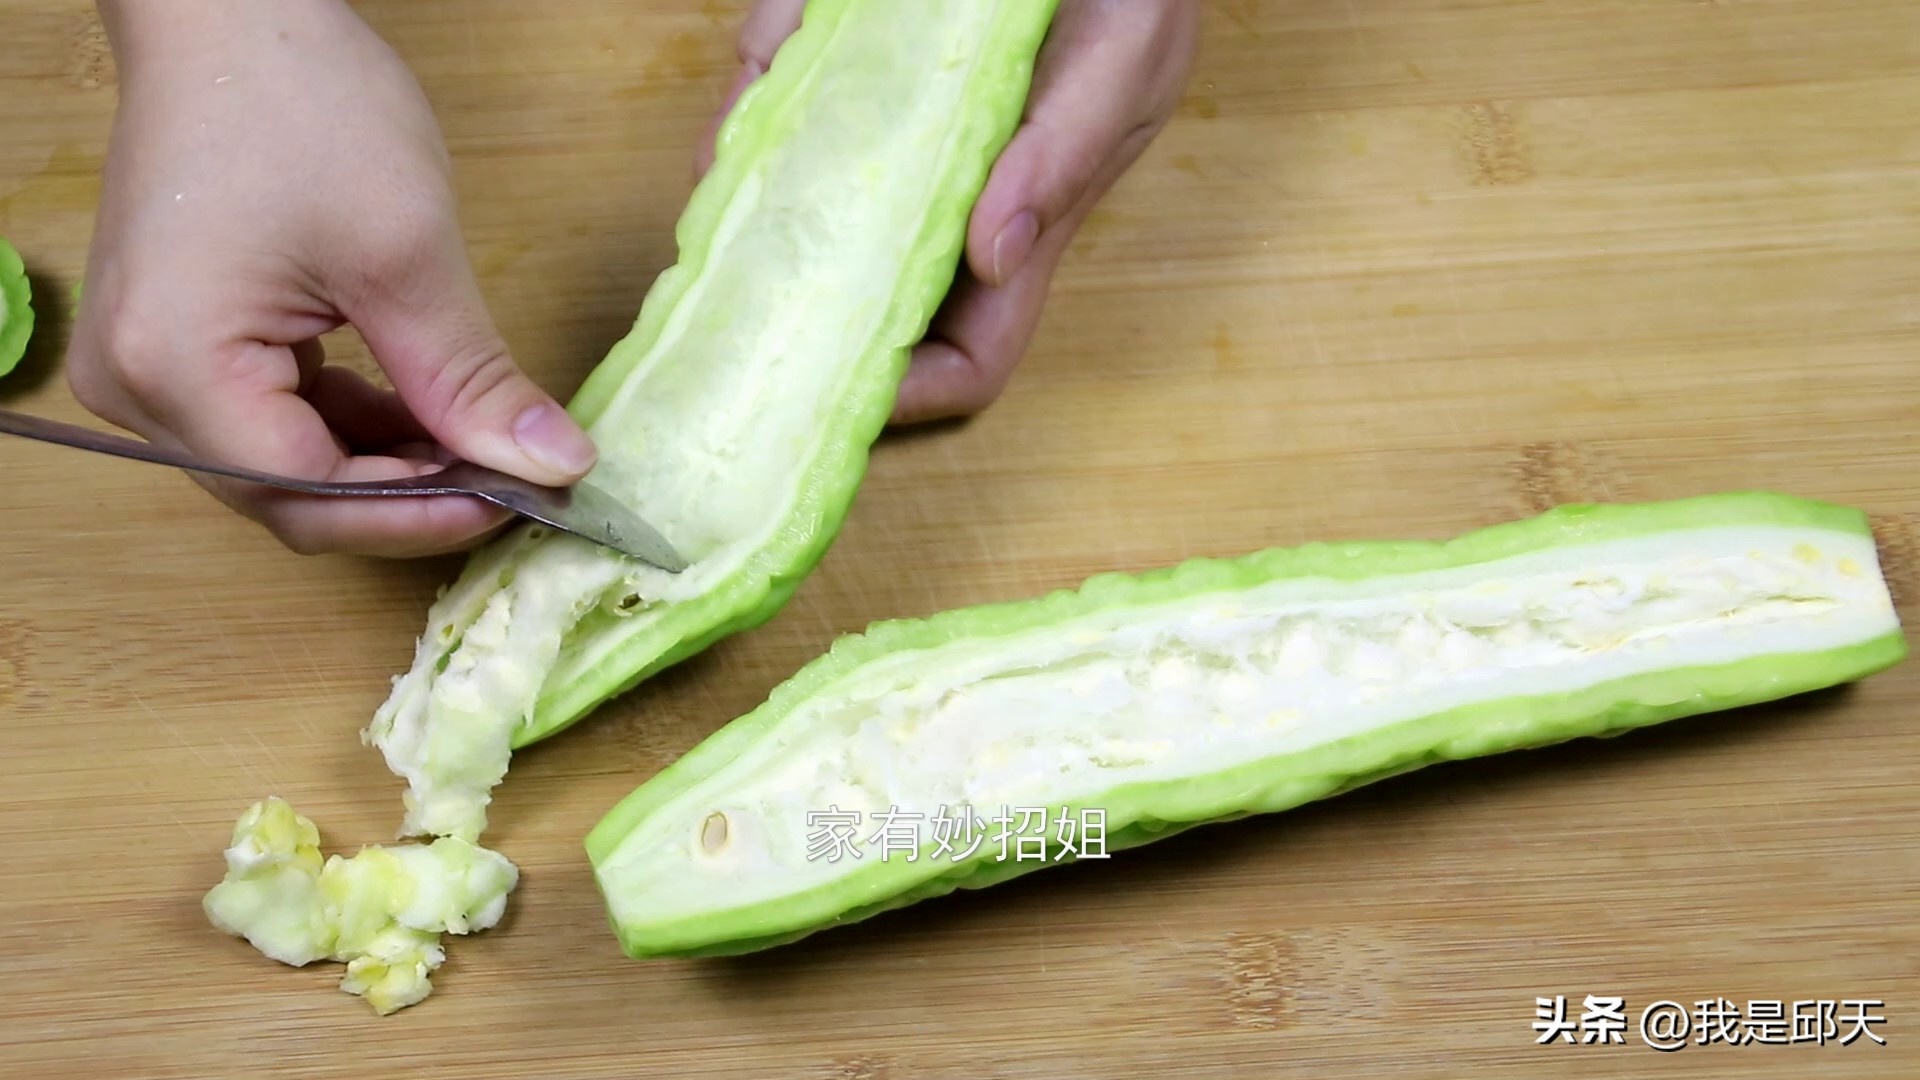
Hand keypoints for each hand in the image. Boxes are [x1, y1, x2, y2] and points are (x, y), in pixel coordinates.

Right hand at [68, 0, 598, 556]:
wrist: (229, 15)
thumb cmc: (301, 104)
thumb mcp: (406, 252)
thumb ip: (472, 379)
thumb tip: (553, 467)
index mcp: (176, 367)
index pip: (309, 497)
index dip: (422, 514)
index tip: (521, 498)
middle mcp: (138, 388)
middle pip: (291, 497)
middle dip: (409, 497)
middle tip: (513, 479)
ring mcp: (148, 368)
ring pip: (287, 467)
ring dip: (389, 466)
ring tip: (483, 445)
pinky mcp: (178, 345)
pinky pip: (273, 419)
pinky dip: (355, 427)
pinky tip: (428, 413)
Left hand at [697, 0, 1198, 424]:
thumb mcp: (1122, 59)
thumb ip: (1063, 152)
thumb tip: (994, 259)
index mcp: (1024, 215)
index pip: (968, 350)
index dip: (911, 391)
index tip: (837, 387)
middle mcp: (948, 190)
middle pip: (866, 297)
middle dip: (801, 320)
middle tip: (738, 327)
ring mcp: (894, 130)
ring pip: (803, 208)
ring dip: (752, 228)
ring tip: (716, 234)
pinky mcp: (844, 57)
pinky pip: (777, 108)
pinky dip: (744, 123)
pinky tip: (728, 137)